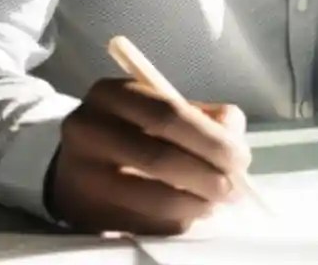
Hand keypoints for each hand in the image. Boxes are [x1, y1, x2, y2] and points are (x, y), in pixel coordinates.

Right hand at [49, 79, 251, 234]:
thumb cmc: (133, 130)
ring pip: (151, 197)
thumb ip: (203, 115)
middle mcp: (87, 130)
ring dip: (195, 204)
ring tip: (216, 203)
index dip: (210, 139)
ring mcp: (80, 175)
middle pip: (159, 157)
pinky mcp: (83, 213)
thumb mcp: (161, 107)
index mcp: (111, 94)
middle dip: (207, 176)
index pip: (167, 113)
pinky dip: (175, 221)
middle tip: (234, 188)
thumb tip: (233, 136)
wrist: (76, 164)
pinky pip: (142, 223)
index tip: (241, 157)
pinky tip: (190, 213)